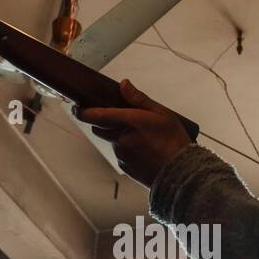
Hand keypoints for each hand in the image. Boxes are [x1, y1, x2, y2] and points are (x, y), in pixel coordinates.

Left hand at [76, 79, 192, 187]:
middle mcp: (121, 139)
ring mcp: (121, 155)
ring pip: (111, 141)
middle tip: (119, 119)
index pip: (97, 115)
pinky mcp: (124, 167)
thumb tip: (123, 85)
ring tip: (141, 138)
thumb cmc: (174, 142)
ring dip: (118, 137)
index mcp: (129, 122)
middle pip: (99, 128)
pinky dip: (126, 150)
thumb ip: (139, 99)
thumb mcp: (162, 114)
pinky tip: (143, 150)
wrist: (181, 173)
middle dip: (103, 122)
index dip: (83, 111)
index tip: (77, 107)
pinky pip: (120, 154)